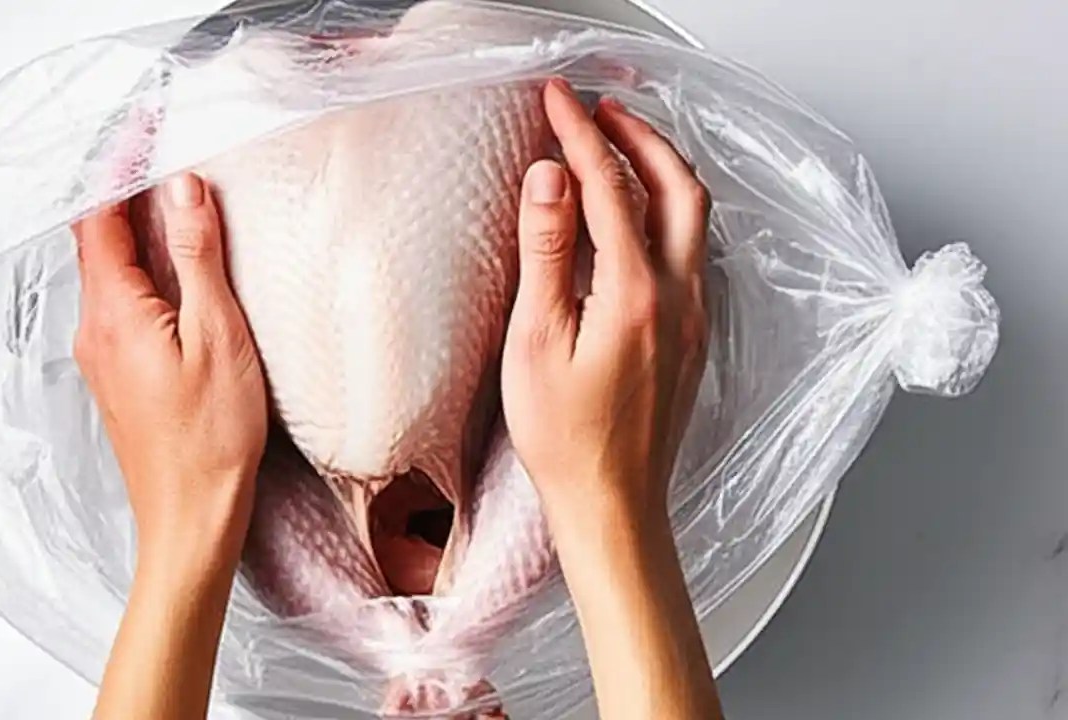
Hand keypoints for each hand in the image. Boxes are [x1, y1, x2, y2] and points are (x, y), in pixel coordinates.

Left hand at [73, 172, 266, 561]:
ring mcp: (102, 354)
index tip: (141, 128)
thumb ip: (197, 259)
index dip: (117, 164)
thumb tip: (182, 191)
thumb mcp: (219, 337)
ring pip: (110, 270)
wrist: (190, 517)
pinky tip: (179, 270)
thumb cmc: (211, 439)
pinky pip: (122, 302)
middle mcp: (95, 329)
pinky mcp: (119, 373)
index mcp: (114, 312)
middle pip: (98, 238)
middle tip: (165, 152)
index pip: (99, 215)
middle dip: (127, 190)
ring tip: (178, 200)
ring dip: (136, 230)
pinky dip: (144, 269)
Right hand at [502, 80, 720, 719]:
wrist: (613, 503)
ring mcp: (692, 316)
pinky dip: (665, 210)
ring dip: (659, 169)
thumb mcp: (536, 343)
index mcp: (634, 293)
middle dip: (639, 135)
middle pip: (677, 186)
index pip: (611, 186)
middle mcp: (677, 296)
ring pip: (692, 216)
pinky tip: (634, 216)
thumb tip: (552, 177)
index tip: (556, 99)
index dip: (582, 134)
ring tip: (617, 145)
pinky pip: (689, 249)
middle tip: (597, 108)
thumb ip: (548, 253)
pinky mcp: (691, 335)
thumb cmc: (566, 438)